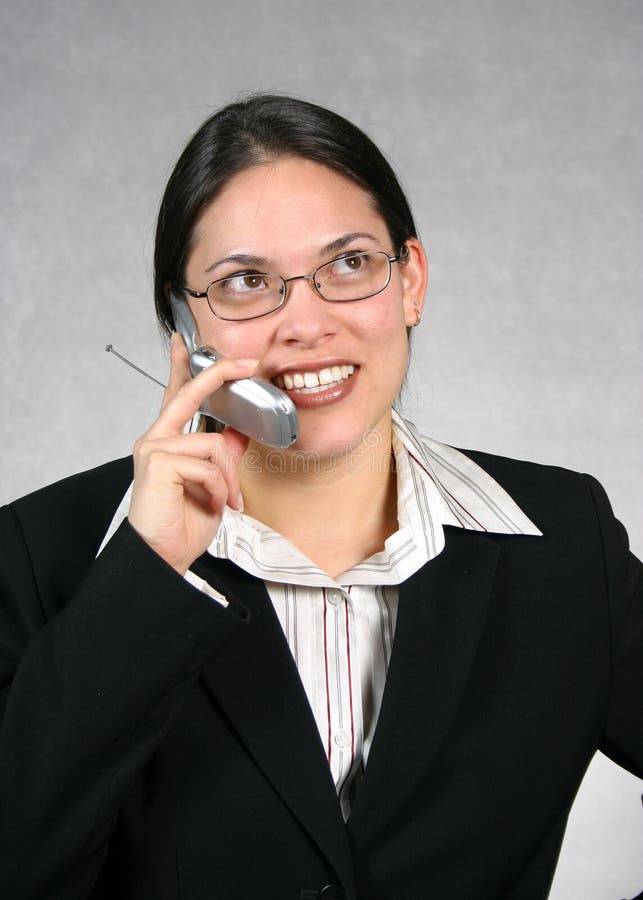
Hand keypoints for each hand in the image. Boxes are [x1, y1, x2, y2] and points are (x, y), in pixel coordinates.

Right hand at [128, 333, 257, 574]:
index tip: (185, 343)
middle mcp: (155, 439)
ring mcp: (154, 449)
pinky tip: (213, 504)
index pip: (174, 396)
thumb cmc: (182, 524)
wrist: (164, 557)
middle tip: (247, 364)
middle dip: (219, 374)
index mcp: (166, 441)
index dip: (180, 367)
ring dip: (228, 477)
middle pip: (189, 394)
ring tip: (226, 500)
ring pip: (212, 444)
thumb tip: (238, 432)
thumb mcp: (213, 485)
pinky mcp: (158, 462)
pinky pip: (207, 463)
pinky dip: (219, 486)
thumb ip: (221, 456)